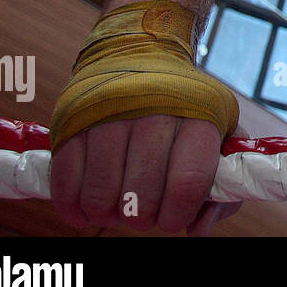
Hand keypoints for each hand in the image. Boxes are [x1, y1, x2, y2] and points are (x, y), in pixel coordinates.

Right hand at [51, 115, 242, 235]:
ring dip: (109, 215)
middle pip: (142, 196)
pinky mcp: (72, 124)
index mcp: (198, 116)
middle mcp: (152, 113)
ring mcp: (108, 117)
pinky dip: (75, 209)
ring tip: (120, 204)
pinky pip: (66, 186)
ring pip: (102, 197)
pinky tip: (88, 207)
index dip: (178, 214)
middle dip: (144, 217)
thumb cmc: (186, 107)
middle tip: (146, 210)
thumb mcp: (219, 133)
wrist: (139, 56)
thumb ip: (220, 186)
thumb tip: (198, 230)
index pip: (188, 182)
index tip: (174, 219)